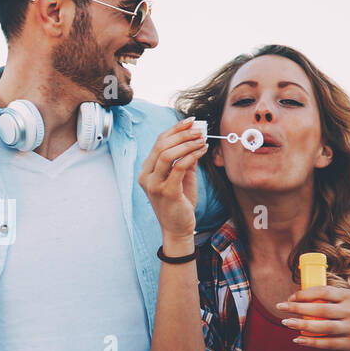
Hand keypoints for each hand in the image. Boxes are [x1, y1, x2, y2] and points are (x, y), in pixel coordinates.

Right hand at [139, 118, 207, 239]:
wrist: (178, 228)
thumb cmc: (179, 203)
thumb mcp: (182, 178)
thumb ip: (185, 160)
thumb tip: (194, 139)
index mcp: (147, 171)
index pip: (158, 143)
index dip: (174, 130)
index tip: (190, 121)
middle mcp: (147, 176)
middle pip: (161, 145)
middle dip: (182, 134)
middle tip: (199, 129)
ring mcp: (154, 185)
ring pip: (168, 155)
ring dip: (187, 143)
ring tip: (202, 139)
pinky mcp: (167, 192)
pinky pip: (179, 167)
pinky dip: (192, 156)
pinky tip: (202, 151)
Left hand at [276, 285, 349, 350]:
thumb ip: (332, 298)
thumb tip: (301, 297)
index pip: (324, 292)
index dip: (305, 294)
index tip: (291, 297)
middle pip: (320, 309)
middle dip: (297, 308)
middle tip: (280, 307)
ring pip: (323, 327)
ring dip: (301, 325)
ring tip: (285, 322)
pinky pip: (327, 344)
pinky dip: (311, 342)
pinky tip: (298, 340)